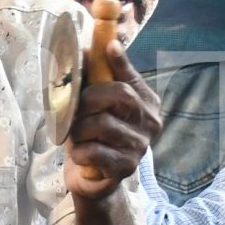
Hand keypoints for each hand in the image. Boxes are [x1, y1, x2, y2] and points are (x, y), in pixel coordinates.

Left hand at [64, 34, 160, 199]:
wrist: (93, 178)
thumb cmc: (94, 135)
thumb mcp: (96, 105)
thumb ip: (96, 79)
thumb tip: (88, 48)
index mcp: (146, 102)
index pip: (132, 76)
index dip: (119, 62)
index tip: (108, 46)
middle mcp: (150, 122)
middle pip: (119, 95)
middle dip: (88, 99)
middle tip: (74, 111)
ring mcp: (140, 146)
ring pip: (102, 124)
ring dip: (79, 129)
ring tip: (76, 136)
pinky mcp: (126, 167)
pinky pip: (95, 151)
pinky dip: (79, 151)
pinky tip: (80, 153)